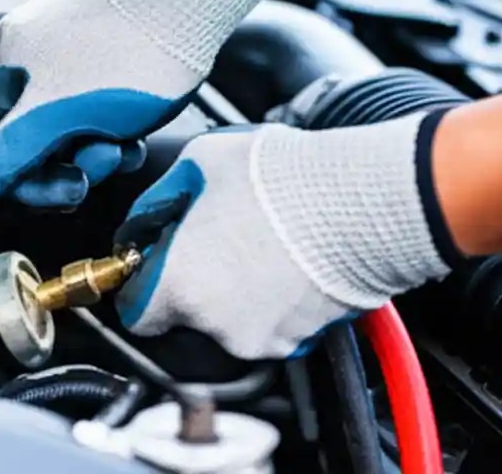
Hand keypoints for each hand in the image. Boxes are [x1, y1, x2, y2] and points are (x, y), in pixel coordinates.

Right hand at [0, 0, 283, 208]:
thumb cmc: (129, 53)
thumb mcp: (55, 118)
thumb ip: (2, 159)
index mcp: (6, 63)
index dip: (2, 176)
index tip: (41, 194)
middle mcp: (29, 50)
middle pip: (23, 135)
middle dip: (57, 166)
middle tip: (90, 175)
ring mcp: (70, 45)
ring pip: (66, 124)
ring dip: (93, 150)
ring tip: (123, 147)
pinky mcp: (108, 42)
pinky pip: (97, 103)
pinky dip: (114, 127)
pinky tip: (136, 134)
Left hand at [114, 115, 457, 359]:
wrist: (363, 202)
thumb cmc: (283, 179)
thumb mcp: (200, 162)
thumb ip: (160, 198)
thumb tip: (146, 217)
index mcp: (179, 286)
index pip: (137, 313)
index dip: (144, 286)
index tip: (156, 267)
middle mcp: (215, 325)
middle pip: (188, 313)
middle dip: (198, 281)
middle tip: (221, 238)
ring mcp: (261, 338)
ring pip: (232, 320)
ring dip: (238, 289)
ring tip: (262, 242)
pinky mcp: (300, 340)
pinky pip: (272, 323)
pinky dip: (275, 299)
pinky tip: (287, 261)